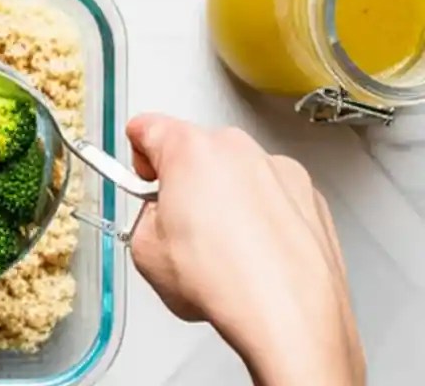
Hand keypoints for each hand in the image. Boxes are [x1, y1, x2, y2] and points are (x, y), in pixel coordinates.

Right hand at [126, 115, 364, 385]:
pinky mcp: (310, 196)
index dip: (136, 155)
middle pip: (195, 150)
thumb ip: (145, 218)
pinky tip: (254, 254)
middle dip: (183, 181)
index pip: (146, 127)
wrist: (291, 318)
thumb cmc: (226, 284)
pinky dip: (260, 214)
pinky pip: (272, 194)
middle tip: (178, 224)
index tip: (141, 176)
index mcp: (190, 150)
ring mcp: (279, 170)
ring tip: (222, 249)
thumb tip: (158, 218)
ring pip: (236, 173)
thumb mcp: (146, 252)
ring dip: (224, 198)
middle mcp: (238, 150)